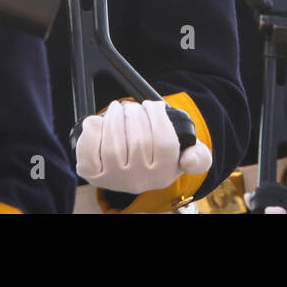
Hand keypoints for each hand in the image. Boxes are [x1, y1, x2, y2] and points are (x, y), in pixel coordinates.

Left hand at [74, 99, 210, 193]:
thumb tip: (191, 159)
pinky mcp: (92, 174)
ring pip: (113, 145)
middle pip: (139, 142)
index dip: (158, 117)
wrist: (130, 167)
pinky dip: (92, 130)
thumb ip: (198, 157)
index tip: (153, 105)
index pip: (165, 144)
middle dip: (135, 114)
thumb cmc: (158, 154)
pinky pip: (88, 151)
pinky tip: (99, 122)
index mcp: (163, 175)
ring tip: (118, 109)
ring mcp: (113, 179)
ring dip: (115, 118)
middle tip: (133, 106)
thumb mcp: (185, 155)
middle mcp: (139, 181)